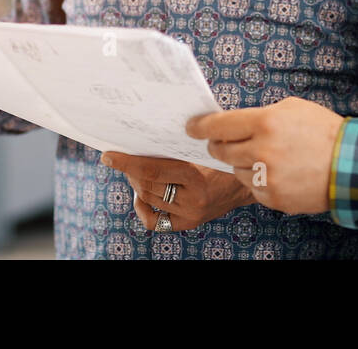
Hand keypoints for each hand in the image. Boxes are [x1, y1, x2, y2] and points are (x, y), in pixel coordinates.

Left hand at [100, 152, 254, 231]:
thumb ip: (178, 140)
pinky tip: (143, 197)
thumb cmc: (224, 155)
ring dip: (137, 184)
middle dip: (131, 170)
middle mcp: (193, 199)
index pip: (151, 170)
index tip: (109, 156)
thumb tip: (141, 133)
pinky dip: (143, 207)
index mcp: (197, 175)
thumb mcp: (205, 143)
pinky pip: (155, 222)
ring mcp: (190, 214)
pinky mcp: (189, 223)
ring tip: (138, 172)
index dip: (126, 162)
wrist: (248, 181)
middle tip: (126, 158)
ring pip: (149, 198)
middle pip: (146, 185)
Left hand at [186, 97, 344, 215]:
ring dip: (243, 163)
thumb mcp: (292, 108)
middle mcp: (261, 150)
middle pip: (221, 150)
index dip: (200, 126)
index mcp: (265, 122)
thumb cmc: (322, 132)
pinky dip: (259, 180)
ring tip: (266, 157)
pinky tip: (278, 172)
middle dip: (220, 144)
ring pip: (235, 170)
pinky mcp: (272, 197)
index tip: (191, 127)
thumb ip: (260, 115)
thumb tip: (233, 123)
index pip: (218, 125)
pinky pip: (252, 187)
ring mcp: (266, 177)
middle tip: (226, 141)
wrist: (350, 165)